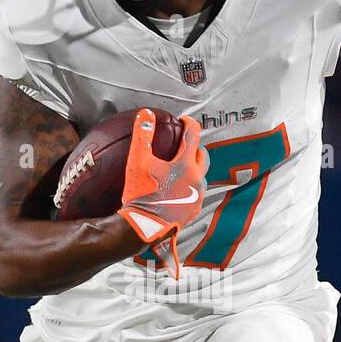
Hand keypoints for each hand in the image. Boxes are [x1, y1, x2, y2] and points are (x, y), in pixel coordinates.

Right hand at [118, 108, 207, 277]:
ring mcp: (197, 196)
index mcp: (186, 165)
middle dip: (196, 146)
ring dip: (194, 167)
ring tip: (182, 166)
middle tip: (184, 143)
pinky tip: (179, 188)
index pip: (193, 136)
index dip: (189, 124)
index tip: (184, 120)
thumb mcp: (137, 162)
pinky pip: (196, 193)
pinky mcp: (193, 211)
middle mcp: (197, 179)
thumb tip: (145, 114)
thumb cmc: (141, 195)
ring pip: (202, 175)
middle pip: (203, 155)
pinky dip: (190, 185)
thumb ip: (142, 135)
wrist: (144, 228)